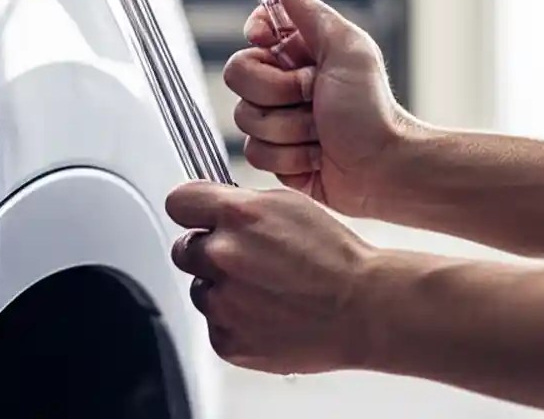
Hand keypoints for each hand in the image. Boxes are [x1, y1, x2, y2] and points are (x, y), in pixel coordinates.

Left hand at [165, 182, 377, 373]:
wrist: (365, 310)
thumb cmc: (336, 257)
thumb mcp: (288, 205)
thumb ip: (239, 204)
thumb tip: (208, 207)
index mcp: (237, 216)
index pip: (178, 203)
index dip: (191, 211)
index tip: (197, 218)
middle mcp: (222, 255)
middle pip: (184, 249)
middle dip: (207, 252)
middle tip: (244, 261)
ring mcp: (222, 302)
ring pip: (200, 289)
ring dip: (222, 289)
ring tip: (265, 291)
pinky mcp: (227, 340)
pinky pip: (215, 324)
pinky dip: (235, 322)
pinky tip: (267, 315)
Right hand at [224, 0, 415, 216]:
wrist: (383, 169)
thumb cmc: (372, 110)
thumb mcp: (348, 50)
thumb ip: (311, 14)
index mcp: (299, 55)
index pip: (253, 35)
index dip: (256, 40)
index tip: (270, 44)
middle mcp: (283, 85)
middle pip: (238, 77)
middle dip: (279, 93)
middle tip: (314, 99)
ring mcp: (276, 121)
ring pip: (245, 118)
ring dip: (289, 130)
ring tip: (321, 134)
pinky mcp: (274, 156)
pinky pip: (253, 153)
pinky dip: (288, 158)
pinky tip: (315, 157)